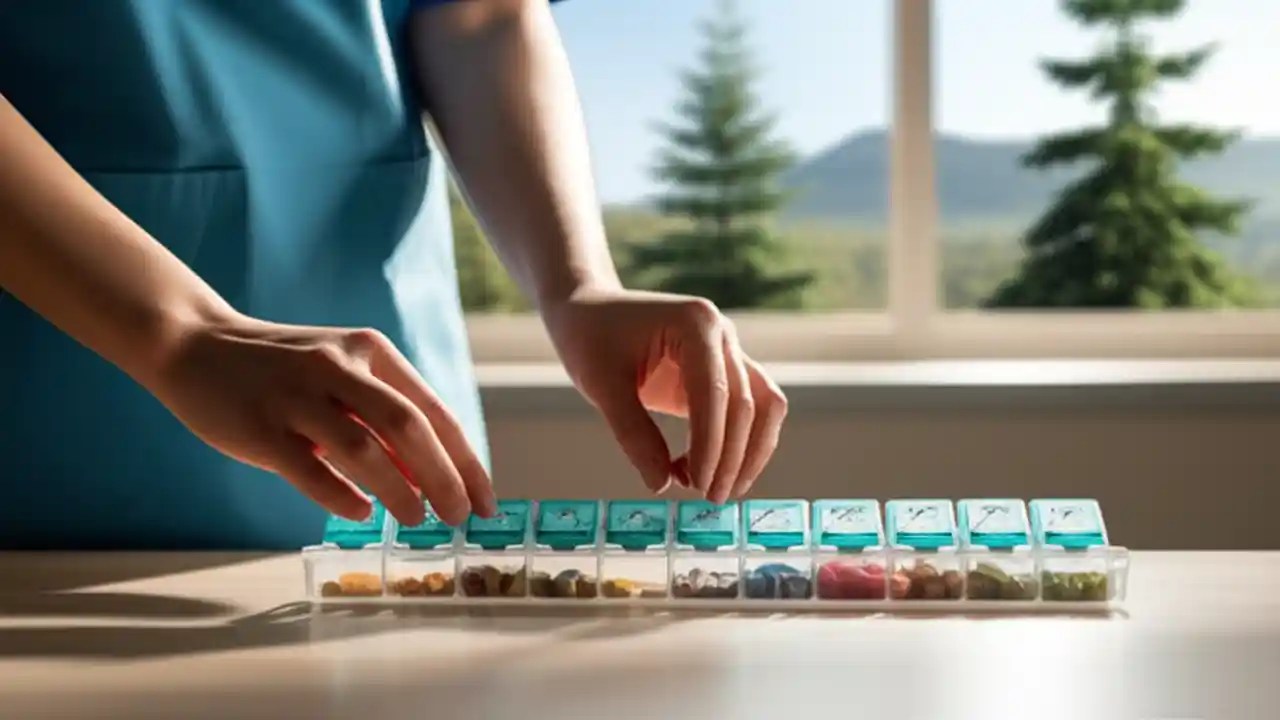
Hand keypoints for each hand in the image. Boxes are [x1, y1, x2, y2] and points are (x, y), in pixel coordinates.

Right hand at [148, 312, 495, 526]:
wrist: (194, 344)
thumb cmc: (284, 371)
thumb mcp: (343, 375)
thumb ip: (383, 418)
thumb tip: (431, 479)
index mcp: (369, 351)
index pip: (433, 412)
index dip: (465, 460)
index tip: (485, 500)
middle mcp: (338, 367)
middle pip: (407, 428)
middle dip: (443, 478)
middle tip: (459, 517)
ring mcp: (297, 395)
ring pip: (363, 449)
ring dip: (398, 490)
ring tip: (417, 519)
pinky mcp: (261, 426)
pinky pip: (310, 470)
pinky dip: (342, 496)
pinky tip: (362, 513)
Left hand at [543, 288, 787, 502]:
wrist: (588, 311)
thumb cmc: (589, 339)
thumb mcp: (601, 385)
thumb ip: (633, 433)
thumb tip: (661, 485)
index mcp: (695, 323)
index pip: (716, 392)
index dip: (712, 443)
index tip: (699, 485)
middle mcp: (722, 333)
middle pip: (747, 403)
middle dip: (732, 456)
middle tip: (710, 498)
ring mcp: (727, 351)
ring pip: (763, 405)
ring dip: (749, 452)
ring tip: (719, 490)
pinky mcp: (722, 371)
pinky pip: (749, 409)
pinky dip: (738, 443)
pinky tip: (706, 470)